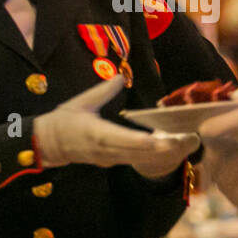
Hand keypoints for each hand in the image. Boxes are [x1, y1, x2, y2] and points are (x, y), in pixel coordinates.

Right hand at [33, 76, 199, 177]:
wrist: (48, 144)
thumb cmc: (64, 120)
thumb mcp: (81, 102)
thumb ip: (103, 90)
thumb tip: (119, 75)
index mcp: (98, 134)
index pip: (125, 140)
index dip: (146, 142)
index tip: (166, 140)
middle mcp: (107, 150)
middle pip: (140, 153)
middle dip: (166, 148)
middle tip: (189, 139)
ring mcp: (110, 158)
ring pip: (141, 158)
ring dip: (164, 153)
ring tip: (187, 143)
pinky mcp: (112, 161)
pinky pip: (136, 159)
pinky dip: (153, 155)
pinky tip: (171, 147)